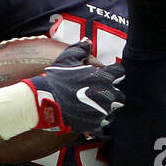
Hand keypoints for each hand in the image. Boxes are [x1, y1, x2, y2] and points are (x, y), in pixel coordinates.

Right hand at [0, 40, 124, 138]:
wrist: (45, 101)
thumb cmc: (56, 79)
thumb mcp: (66, 59)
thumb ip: (80, 49)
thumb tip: (88, 41)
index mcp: (103, 77)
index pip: (119, 72)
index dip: (115, 73)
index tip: (109, 75)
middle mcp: (107, 94)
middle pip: (120, 95)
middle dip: (112, 93)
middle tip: (100, 92)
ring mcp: (102, 110)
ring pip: (113, 110)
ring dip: (107, 107)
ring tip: (95, 105)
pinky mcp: (95, 124)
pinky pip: (104, 122)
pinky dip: (99, 119)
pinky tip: (90, 115)